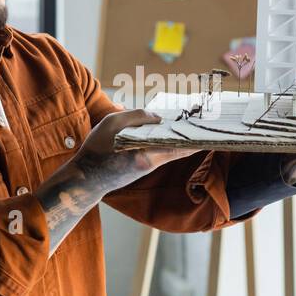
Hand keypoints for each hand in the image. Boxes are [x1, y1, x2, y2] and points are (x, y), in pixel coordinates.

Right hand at [76, 109, 203, 191]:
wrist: (85, 179)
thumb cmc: (96, 149)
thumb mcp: (112, 123)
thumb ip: (136, 116)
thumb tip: (158, 116)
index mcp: (147, 155)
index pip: (179, 147)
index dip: (195, 139)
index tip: (210, 133)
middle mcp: (151, 163)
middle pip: (177, 148)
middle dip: (191, 138)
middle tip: (204, 126)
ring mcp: (147, 167)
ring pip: (169, 151)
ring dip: (179, 139)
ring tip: (189, 126)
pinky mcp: (141, 168)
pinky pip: (159, 153)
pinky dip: (166, 143)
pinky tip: (168, 133)